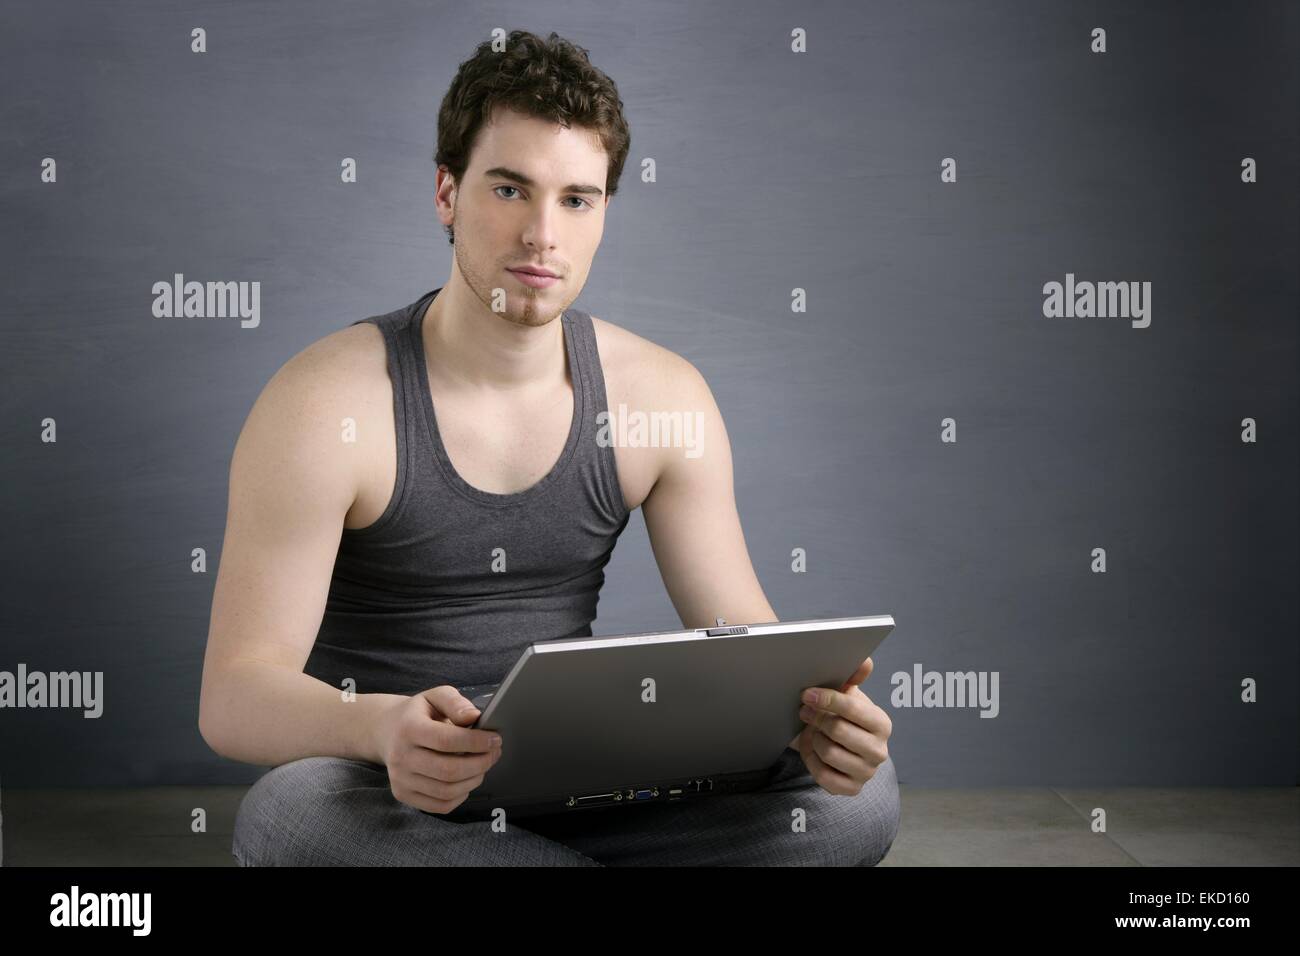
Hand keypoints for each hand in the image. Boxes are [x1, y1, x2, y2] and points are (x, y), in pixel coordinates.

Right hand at [373, 685, 503, 813]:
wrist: (387, 730)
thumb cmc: (418, 713)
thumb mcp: (435, 696)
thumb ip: (455, 702)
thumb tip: (474, 717)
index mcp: (408, 728)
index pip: (447, 740)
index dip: (476, 742)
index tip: (495, 739)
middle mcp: (400, 757)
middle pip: (448, 770)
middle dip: (480, 763)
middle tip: (494, 753)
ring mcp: (400, 779)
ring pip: (446, 791)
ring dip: (474, 780)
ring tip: (483, 765)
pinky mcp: (403, 795)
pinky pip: (440, 806)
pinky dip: (461, 796)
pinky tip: (467, 780)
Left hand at [792, 657, 891, 795]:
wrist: (840, 746)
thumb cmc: (844, 717)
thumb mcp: (848, 695)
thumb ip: (855, 676)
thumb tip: (865, 661)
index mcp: (881, 723)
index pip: (853, 708)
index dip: (827, 699)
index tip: (807, 694)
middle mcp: (879, 751)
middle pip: (838, 730)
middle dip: (816, 718)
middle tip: (804, 711)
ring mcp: (867, 772)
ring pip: (829, 753)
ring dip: (814, 739)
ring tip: (812, 731)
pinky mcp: (852, 789)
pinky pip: (824, 776)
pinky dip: (812, 761)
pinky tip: (812, 750)